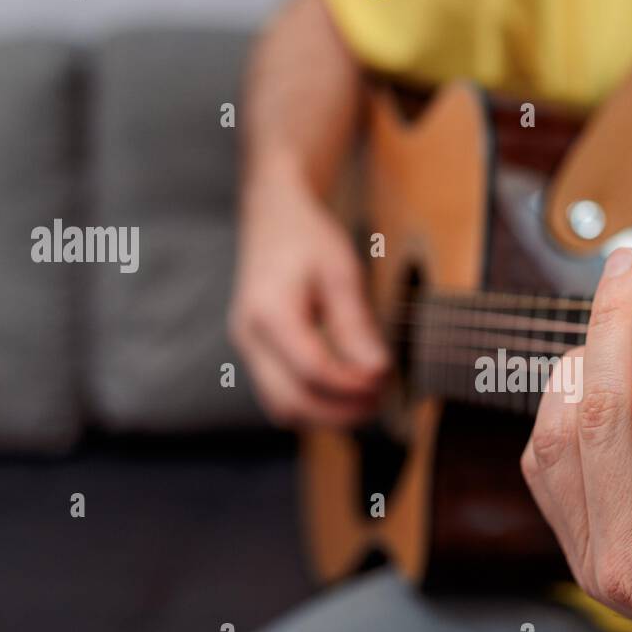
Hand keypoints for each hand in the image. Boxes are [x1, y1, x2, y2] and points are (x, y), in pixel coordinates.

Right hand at [230, 157, 387, 427]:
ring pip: (282, 408)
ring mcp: (247, 349)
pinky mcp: (255, 354)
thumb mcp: (340, 272)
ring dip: (325, 415)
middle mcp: (249, 336)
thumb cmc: (307, 238)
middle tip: (379, 401)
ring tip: (366, 400)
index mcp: (269, 312)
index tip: (385, 380)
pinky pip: (280, 396)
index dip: (351, 385)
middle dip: (339, 412)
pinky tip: (344, 393)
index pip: (312, 370)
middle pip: (291, 402)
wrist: (272, 217)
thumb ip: (355, 324)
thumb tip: (377, 372)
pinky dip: (313, 404)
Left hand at [521, 249, 631, 631]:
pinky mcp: (584, 564)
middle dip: (612, 325)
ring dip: (581, 363)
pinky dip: (561, 410)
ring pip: (557, 442)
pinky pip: (548, 471)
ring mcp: (598, 569)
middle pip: (600, 416)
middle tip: (630, 263)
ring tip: (613, 310)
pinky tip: (590, 370)